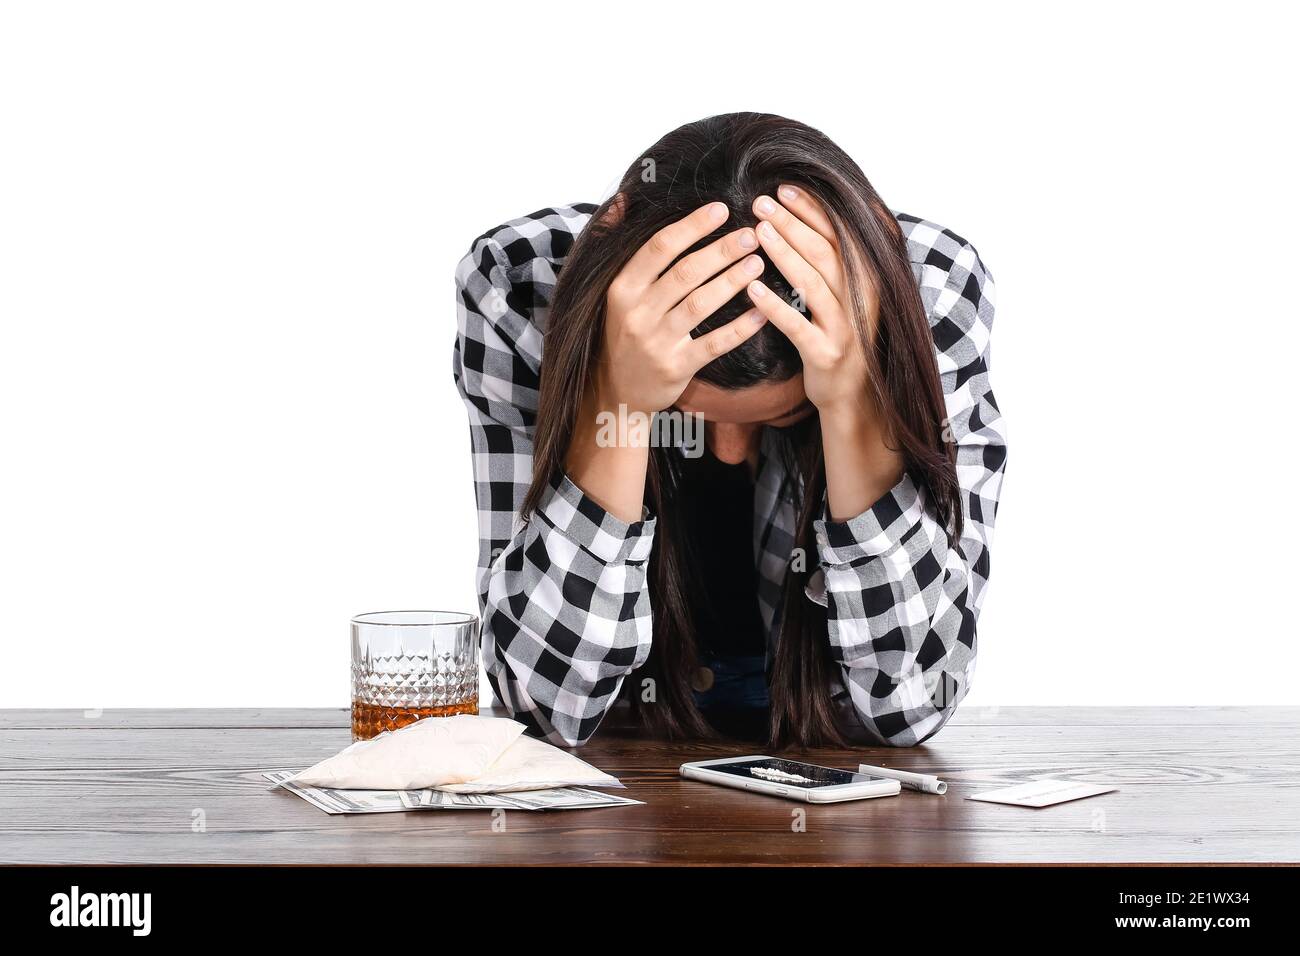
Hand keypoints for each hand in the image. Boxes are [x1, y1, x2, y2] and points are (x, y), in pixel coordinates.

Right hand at [594, 200, 767, 415]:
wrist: (616, 391)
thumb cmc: (623, 333)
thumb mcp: (614, 293)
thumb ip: (624, 249)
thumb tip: (622, 199)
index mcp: (623, 289)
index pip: (659, 248)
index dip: (691, 226)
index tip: (720, 209)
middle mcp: (637, 313)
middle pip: (685, 273)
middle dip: (721, 251)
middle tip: (751, 235)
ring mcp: (657, 342)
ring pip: (700, 304)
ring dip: (732, 281)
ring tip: (758, 263)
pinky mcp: (676, 367)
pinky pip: (714, 344)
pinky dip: (740, 327)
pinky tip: (762, 311)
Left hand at [745, 185, 877, 417]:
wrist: (852, 395)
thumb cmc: (840, 336)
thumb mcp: (847, 295)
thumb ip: (834, 261)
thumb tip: (813, 217)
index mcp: (865, 279)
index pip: (838, 234)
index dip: (811, 210)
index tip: (783, 189)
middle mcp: (860, 299)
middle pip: (823, 252)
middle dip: (791, 223)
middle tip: (760, 203)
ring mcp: (845, 327)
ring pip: (812, 283)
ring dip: (783, 254)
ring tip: (757, 232)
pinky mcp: (826, 353)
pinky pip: (797, 325)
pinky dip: (774, 306)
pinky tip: (752, 289)